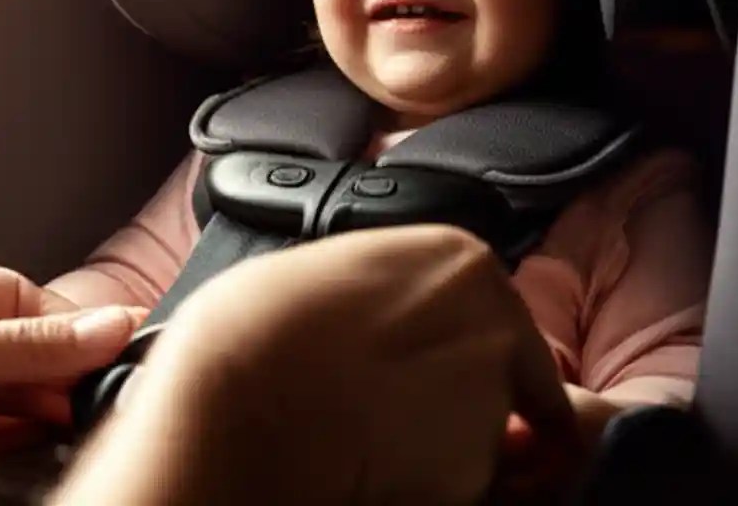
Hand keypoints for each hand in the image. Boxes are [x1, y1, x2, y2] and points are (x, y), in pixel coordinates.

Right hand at [53, 225, 579, 505]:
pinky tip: (364, 460)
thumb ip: (386, 284)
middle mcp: (496, 325)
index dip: (457, 338)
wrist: (236, 406)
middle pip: (500, 368)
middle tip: (383, 396)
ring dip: (437, 434)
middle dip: (457, 388)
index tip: (430, 356)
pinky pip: (453, 476)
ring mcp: (489, 404)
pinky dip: (421, 476)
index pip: (495, 307)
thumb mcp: (328, 269)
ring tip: (362, 426)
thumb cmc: (258, 330)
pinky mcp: (471, 474)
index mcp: (462, 261)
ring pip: (477, 427)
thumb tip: (385, 308)